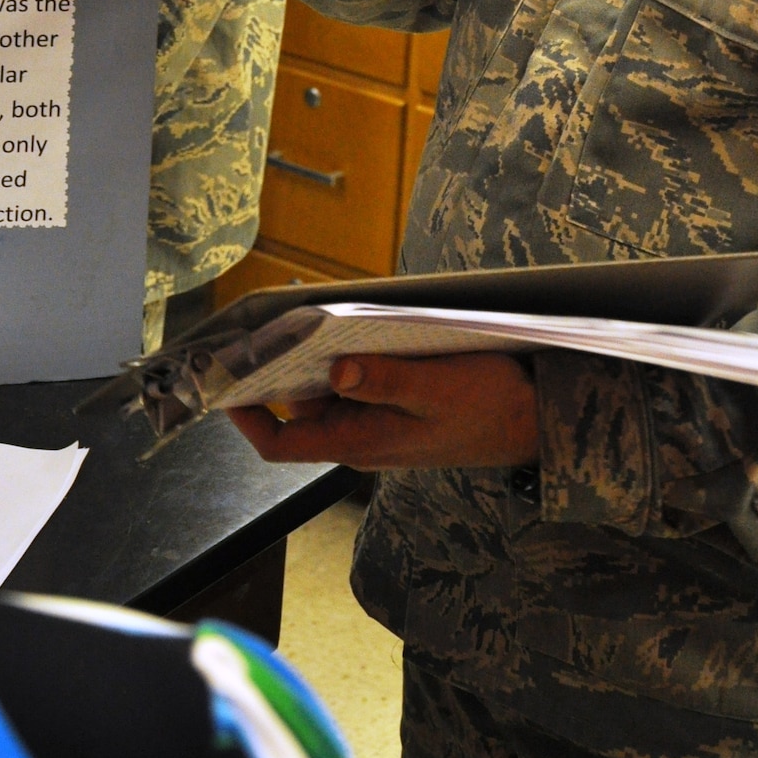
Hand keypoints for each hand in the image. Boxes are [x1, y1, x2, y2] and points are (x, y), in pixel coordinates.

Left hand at [227, 352, 539, 469]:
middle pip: (298, 407)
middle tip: (269, 322)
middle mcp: (361, 436)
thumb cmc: (488, 407)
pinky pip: (356, 384)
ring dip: (316, 358)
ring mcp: (378, 423)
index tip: (223, 381)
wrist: (534, 421)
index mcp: (360, 441)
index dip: (245, 416)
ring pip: (328, 391)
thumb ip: (385, 382)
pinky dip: (347, 357)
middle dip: (280, 368)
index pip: (281, 442)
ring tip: (310, 315)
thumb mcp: (436, 389)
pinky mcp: (396, 407)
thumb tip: (334, 372)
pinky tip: (352, 327)